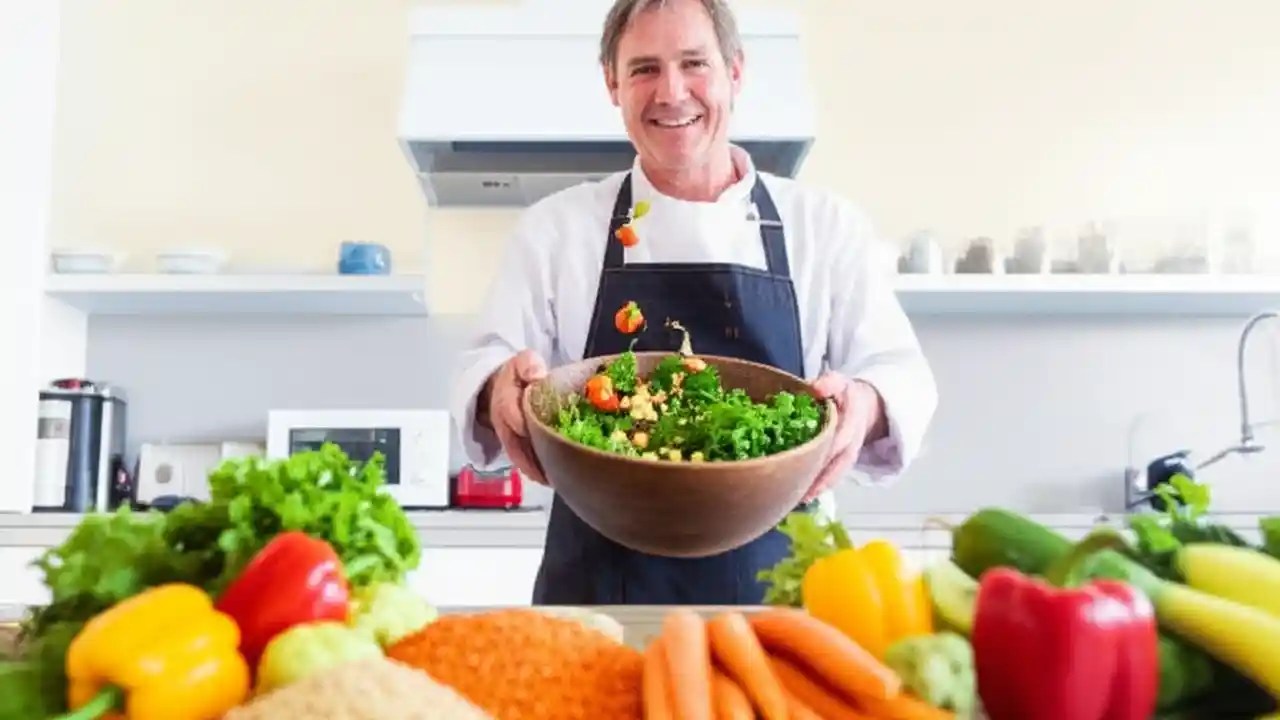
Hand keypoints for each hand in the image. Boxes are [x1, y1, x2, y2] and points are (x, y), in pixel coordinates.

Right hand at [483, 350, 548, 484]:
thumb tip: (537, 375)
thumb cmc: (519, 374)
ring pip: (518, 457)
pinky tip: (551, 479)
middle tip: (553, 469)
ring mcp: (507, 436)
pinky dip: (535, 472)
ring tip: (555, 479)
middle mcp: (503, 422)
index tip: (545, 432)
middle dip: (532, 458)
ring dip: (534, 470)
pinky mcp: (514, 445)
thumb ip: (529, 365)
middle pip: (514, 444)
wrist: (504, 383)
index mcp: (504, 399)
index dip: (526, 424)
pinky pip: (522, 461)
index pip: (512, 415)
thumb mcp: (523, 361)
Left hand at [804, 372, 887, 501]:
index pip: (839, 440)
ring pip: (835, 476)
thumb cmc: (845, 394)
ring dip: (818, 488)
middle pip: (837, 465)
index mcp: (850, 423)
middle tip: (798, 490)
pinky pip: (832, 478)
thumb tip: (816, 389)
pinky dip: (819, 488)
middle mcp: (851, 444)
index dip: (824, 452)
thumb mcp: (839, 382)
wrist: (865, 405)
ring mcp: (848, 455)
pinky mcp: (842, 463)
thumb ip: (829, 383)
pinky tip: (802, 496)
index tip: (807, 460)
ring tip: (798, 499)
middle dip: (819, 478)